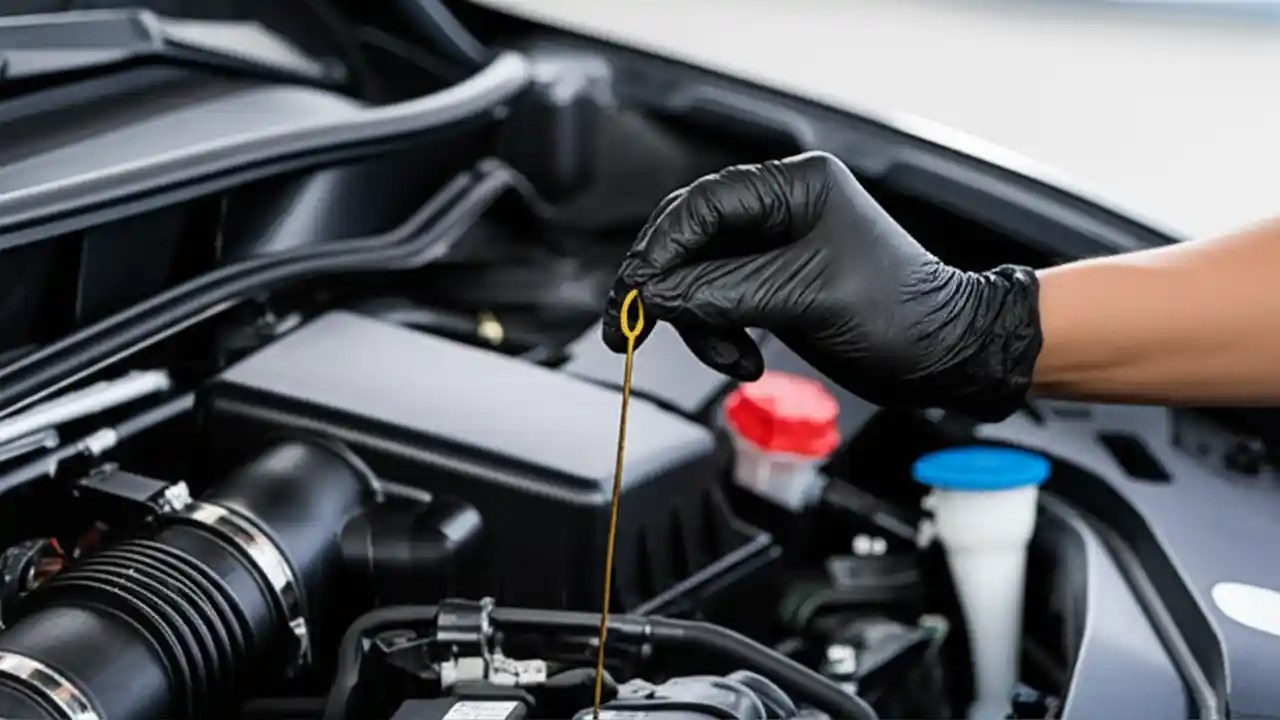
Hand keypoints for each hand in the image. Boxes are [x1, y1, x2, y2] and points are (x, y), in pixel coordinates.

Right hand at [601, 151, 1042, 420]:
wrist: (949, 357)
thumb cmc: (899, 314)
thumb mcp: (801, 299)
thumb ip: (718, 292)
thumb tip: (648, 294)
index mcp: (794, 186)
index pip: (701, 206)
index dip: (658, 250)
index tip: (633, 295)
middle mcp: (780, 208)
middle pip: (690, 239)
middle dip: (666, 289)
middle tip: (631, 331)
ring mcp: (776, 247)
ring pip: (699, 276)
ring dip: (699, 323)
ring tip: (728, 358)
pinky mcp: (774, 284)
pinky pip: (719, 301)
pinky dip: (718, 333)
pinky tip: (742, 359)